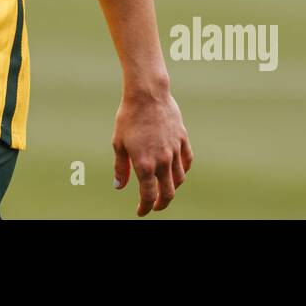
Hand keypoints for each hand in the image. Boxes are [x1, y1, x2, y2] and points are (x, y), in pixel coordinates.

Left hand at [112, 89, 193, 215]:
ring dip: (172, 188)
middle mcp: (163, 161)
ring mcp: (175, 151)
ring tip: (165, 188)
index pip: (148, 196)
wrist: (147, 94)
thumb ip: (121, 167)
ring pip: (180, 179)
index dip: (145, 207)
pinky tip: (177, 171)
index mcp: (144, 164)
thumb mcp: (118, 143)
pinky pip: (187, 162)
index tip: (141, 211)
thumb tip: (119, 186)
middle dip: (161, 203)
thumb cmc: (129, 117)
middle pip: (168, 193)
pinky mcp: (183, 140)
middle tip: (155, 206)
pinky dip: (183, 170)